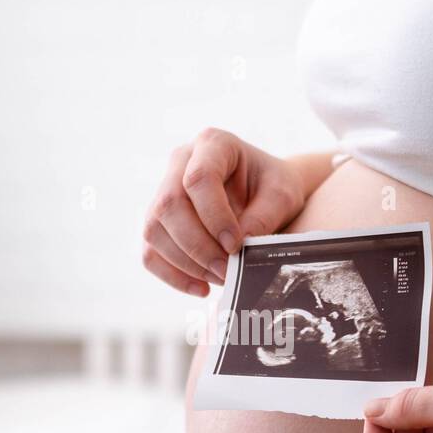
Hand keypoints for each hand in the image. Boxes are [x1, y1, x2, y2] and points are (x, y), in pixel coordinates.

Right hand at [141, 128, 305, 295]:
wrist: (265, 193)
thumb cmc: (274, 188)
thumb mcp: (282, 196)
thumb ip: (264, 218)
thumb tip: (235, 248)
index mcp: (213, 144)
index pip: (199, 178)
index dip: (214, 216)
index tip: (236, 245)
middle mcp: (180, 162)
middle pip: (169, 205)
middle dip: (198, 245)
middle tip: (228, 270)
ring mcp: (163, 191)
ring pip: (154, 230)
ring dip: (186, 263)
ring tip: (221, 278)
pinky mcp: (158, 222)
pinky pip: (150, 252)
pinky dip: (172, 275)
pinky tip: (201, 288)